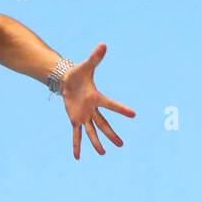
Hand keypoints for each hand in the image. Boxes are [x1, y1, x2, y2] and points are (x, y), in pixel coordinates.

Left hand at [61, 42, 134, 159]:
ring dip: (97, 143)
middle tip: (121, 144)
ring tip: (103, 153)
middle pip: (103, 124)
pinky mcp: (75, 119)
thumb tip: (103, 44)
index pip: (111, 105)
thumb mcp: (85, 66)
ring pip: (92, 132)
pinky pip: (76, 134)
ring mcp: (84, 116)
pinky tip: (77, 156)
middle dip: (111, 134)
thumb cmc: (78, 74)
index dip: (121, 109)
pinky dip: (76, 145)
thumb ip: (94, 57)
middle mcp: (93, 110)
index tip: (133, 114)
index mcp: (97, 98)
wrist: (67, 81)